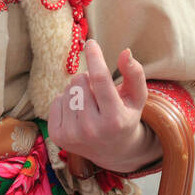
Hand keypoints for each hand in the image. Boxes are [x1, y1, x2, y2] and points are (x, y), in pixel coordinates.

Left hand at [47, 40, 160, 174]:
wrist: (112, 151)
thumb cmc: (126, 117)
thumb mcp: (137, 98)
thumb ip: (135, 74)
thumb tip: (125, 52)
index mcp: (115, 119)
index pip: (100, 80)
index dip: (95, 58)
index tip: (91, 43)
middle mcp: (92, 129)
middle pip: (80, 80)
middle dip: (89, 78)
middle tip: (99, 93)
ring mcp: (72, 134)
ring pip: (67, 89)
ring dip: (78, 90)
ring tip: (90, 105)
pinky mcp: (57, 135)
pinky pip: (56, 100)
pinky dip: (67, 100)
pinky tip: (78, 113)